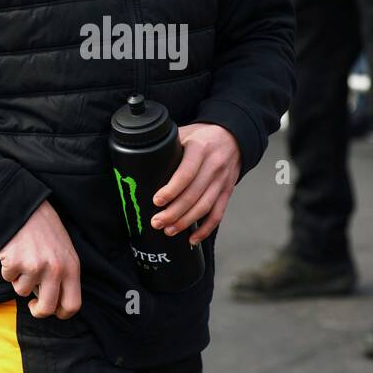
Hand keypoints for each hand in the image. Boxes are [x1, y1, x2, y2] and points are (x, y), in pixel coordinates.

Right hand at [0, 199, 81, 318]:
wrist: (23, 207)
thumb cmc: (44, 229)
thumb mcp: (64, 250)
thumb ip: (63, 274)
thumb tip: (54, 300)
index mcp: (71, 267)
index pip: (73, 304)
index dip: (62, 313)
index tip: (53, 310)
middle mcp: (55, 270)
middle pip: (46, 309)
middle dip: (37, 311)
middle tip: (33, 305)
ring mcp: (34, 268)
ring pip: (22, 292)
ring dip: (20, 279)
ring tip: (24, 258)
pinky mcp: (15, 264)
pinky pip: (8, 278)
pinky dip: (8, 268)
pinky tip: (14, 252)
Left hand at [150, 122, 241, 245]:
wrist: (233, 136)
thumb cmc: (203, 136)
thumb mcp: (185, 133)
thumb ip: (168, 145)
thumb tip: (140, 157)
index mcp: (200, 149)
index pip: (186, 173)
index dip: (171, 190)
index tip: (157, 201)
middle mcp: (213, 165)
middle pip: (194, 194)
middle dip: (174, 212)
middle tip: (157, 222)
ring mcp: (222, 180)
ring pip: (205, 206)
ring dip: (186, 222)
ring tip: (169, 230)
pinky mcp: (227, 191)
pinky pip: (217, 213)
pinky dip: (206, 229)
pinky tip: (193, 238)